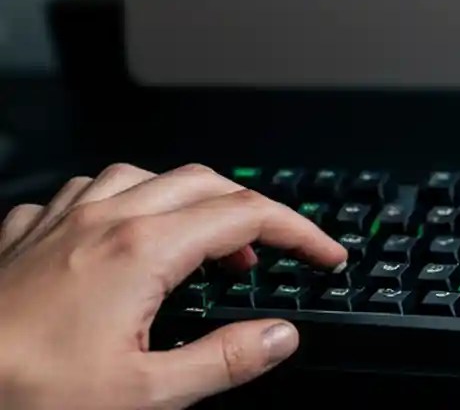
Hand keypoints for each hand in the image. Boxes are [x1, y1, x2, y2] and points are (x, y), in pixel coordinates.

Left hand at [0, 164, 346, 409]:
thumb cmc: (26, 394)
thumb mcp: (145, 398)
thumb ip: (224, 361)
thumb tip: (280, 337)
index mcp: (142, 251)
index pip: (246, 215)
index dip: (299, 231)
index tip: (325, 255)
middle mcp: (102, 221)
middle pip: (201, 183)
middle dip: (249, 211)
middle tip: (269, 257)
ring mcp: (57, 223)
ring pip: (139, 176)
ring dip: (183, 200)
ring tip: (197, 242)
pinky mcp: (19, 239)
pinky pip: (77, 195)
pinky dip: (115, 205)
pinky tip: (112, 236)